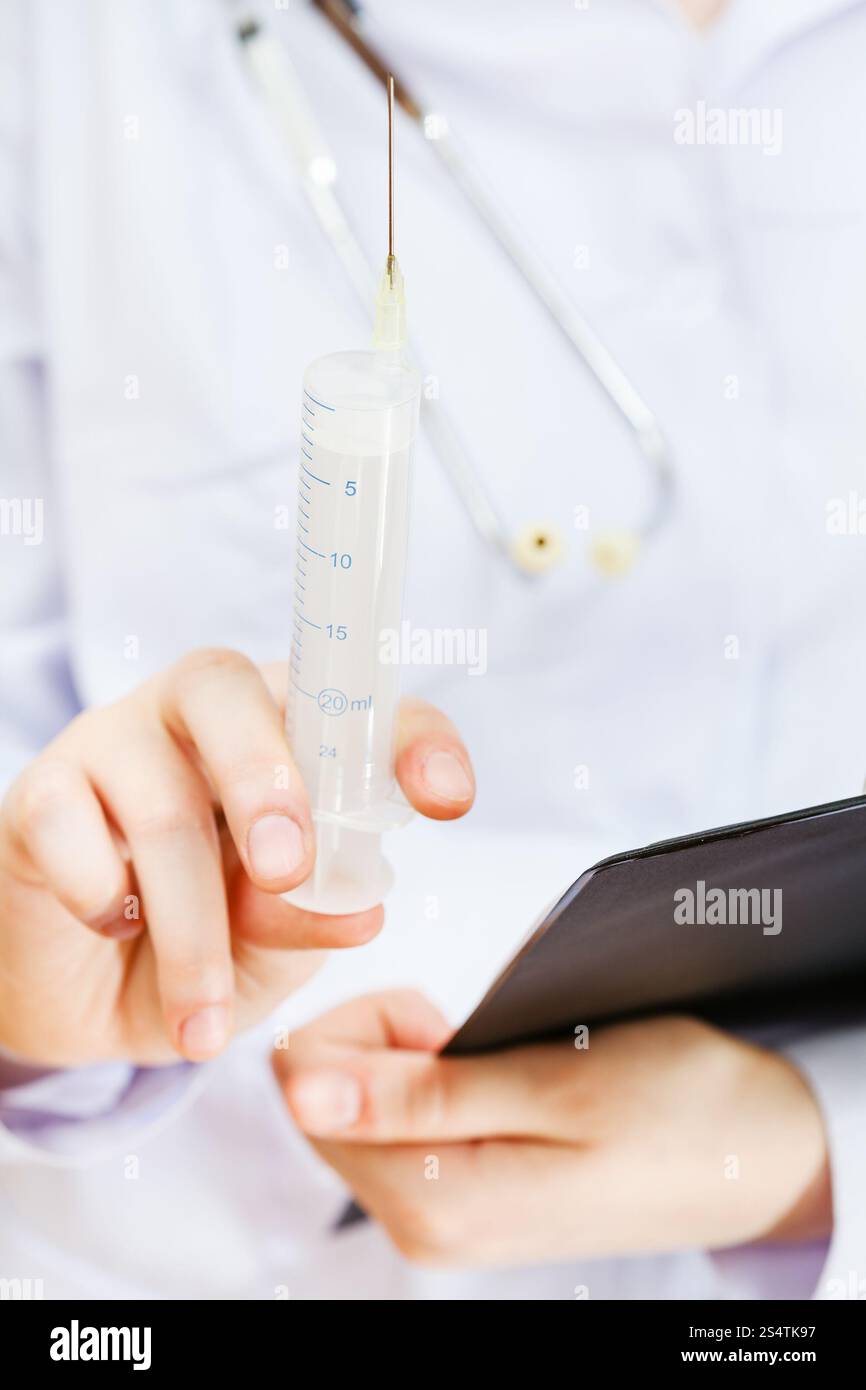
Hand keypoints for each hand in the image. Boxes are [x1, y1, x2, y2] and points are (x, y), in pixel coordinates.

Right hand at [0, 654, 473, 1066]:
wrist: (84, 994)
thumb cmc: (200, 943)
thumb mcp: (270, 950)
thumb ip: (307, 920)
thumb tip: (359, 910)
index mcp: (283, 732)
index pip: (355, 706)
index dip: (405, 740)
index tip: (445, 800)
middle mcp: (199, 714)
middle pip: (228, 688)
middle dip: (266, 784)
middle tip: (286, 871)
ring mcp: (113, 740)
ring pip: (160, 798)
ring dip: (191, 924)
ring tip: (206, 1020)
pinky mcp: (40, 790)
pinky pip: (66, 820)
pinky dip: (99, 894)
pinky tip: (112, 928)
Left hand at [274, 991, 830, 1266]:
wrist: (758, 1155)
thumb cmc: (673, 1106)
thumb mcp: (552, 1083)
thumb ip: (421, 1095)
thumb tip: (299, 1092)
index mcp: (436, 1202)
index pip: (307, 1093)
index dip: (358, 1022)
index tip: (436, 1010)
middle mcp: (423, 1228)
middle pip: (326, 1103)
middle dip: (381, 1040)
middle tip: (468, 1028)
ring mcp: (443, 1222)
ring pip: (362, 1109)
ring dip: (409, 1057)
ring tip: (494, 1051)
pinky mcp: (466, 1204)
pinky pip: (404, 1126)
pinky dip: (434, 1079)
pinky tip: (497, 1074)